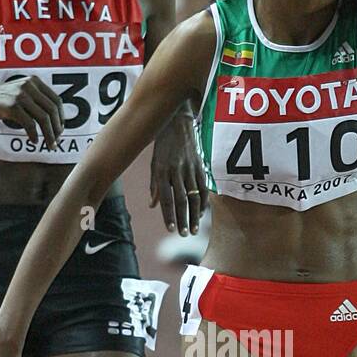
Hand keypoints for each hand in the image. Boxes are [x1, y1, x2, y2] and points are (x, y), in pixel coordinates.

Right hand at [0, 76, 64, 151]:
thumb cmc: (1, 100)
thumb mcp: (21, 93)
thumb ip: (36, 101)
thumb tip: (54, 121)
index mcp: (34, 82)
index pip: (56, 100)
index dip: (61, 117)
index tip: (60, 129)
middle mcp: (29, 86)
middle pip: (52, 110)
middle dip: (57, 128)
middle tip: (57, 141)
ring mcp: (21, 95)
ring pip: (43, 118)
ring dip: (49, 135)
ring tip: (50, 145)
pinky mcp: (12, 106)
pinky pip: (30, 124)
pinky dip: (34, 135)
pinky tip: (34, 141)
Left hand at [149, 112, 207, 234]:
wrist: (178, 121)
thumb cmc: (162, 144)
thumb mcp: (154, 162)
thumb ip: (154, 185)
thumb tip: (152, 205)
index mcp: (162, 170)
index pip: (165, 197)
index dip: (168, 214)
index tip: (170, 229)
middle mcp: (176, 170)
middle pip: (181, 199)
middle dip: (182, 219)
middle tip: (182, 235)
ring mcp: (190, 168)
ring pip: (194, 196)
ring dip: (194, 215)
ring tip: (193, 230)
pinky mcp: (200, 166)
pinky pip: (203, 188)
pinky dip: (203, 202)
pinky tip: (201, 214)